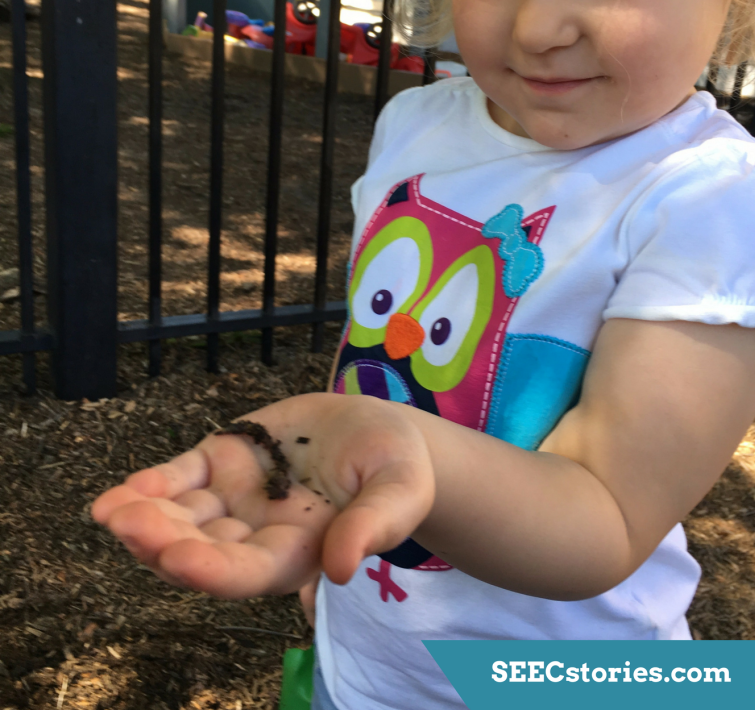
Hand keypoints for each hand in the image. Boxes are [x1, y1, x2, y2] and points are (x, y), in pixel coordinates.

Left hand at [91, 393, 434, 599]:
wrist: (378, 428)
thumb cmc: (397, 465)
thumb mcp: (399, 490)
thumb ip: (374, 524)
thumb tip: (343, 569)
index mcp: (300, 551)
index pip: (250, 571)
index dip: (213, 570)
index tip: (178, 559)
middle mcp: (258, 533)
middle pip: (203, 548)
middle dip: (164, 541)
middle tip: (129, 524)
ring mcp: (236, 498)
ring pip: (183, 517)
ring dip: (146, 517)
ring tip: (111, 512)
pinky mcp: (223, 460)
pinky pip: (181, 476)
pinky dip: (151, 483)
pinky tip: (122, 493)